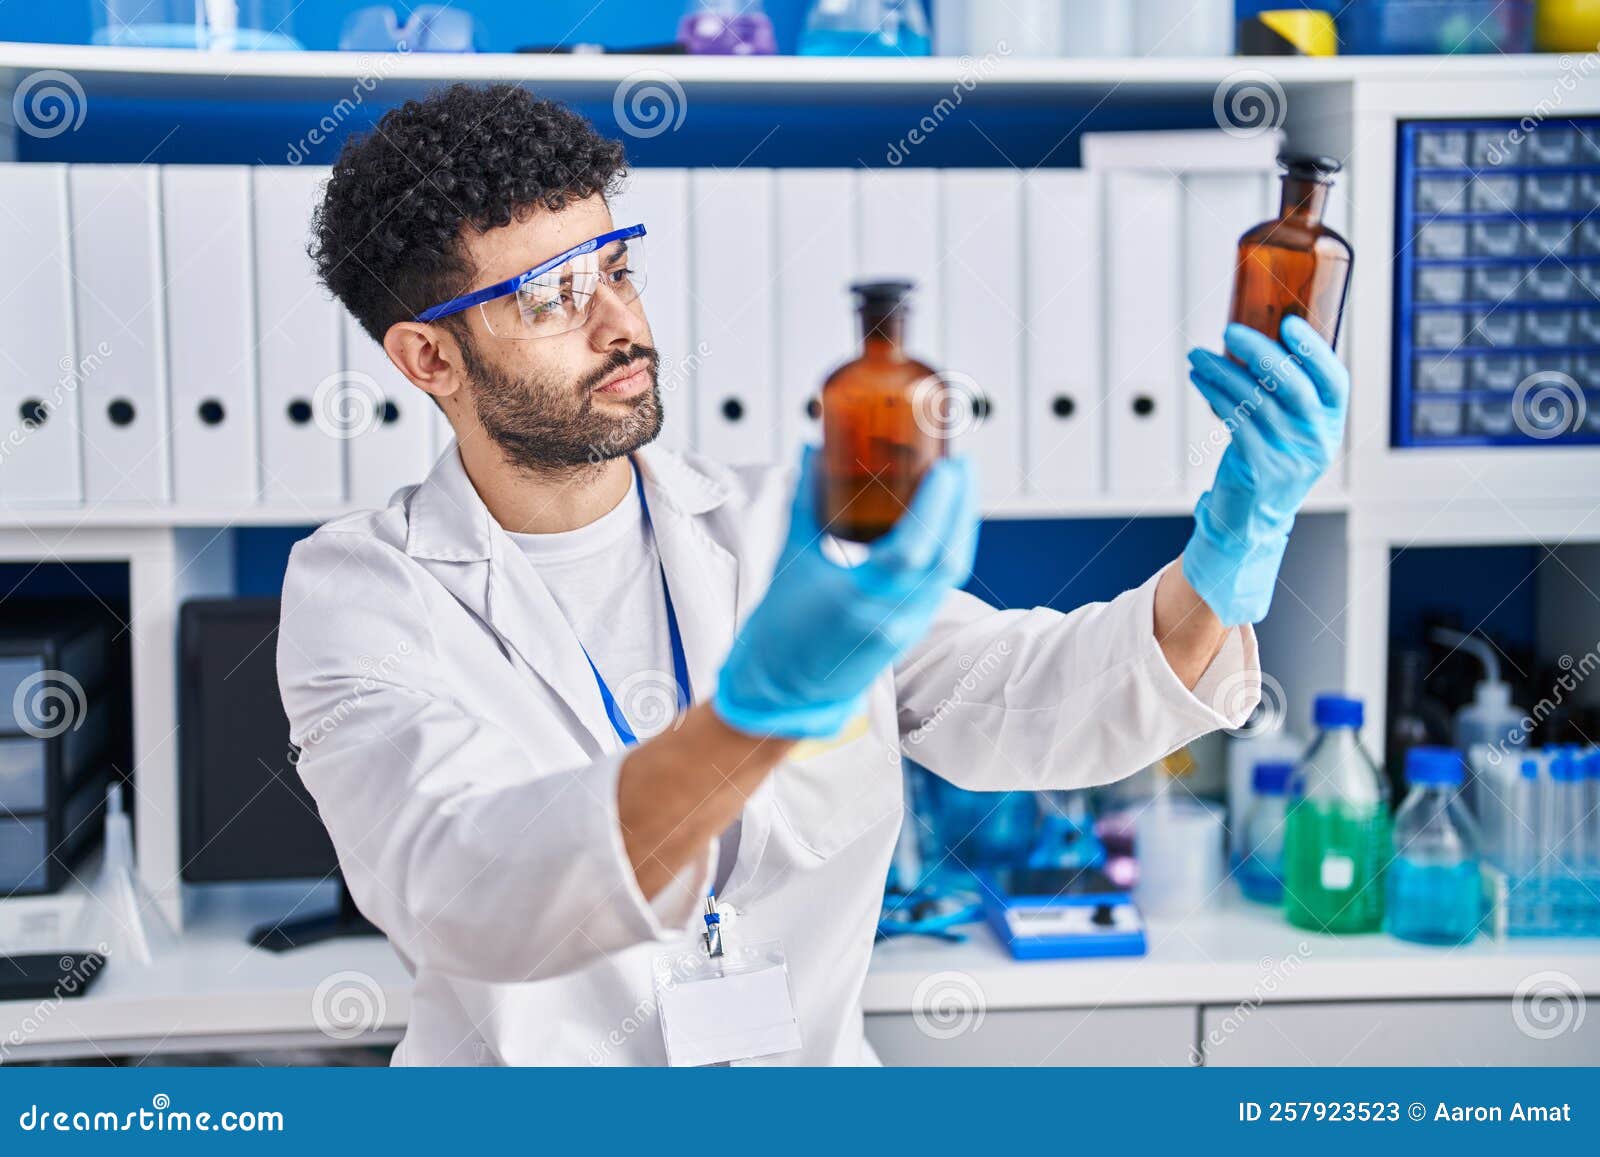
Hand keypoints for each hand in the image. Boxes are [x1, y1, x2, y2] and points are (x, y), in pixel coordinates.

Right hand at [712, 445, 978, 738]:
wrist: (783, 687)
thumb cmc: (782, 627)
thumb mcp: (791, 558)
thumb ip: (805, 501)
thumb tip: (812, 449)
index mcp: (853, 598)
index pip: (911, 550)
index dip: (936, 507)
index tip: (945, 468)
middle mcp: (887, 616)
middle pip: (946, 559)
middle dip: (962, 506)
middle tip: (961, 464)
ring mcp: (905, 626)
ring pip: (952, 572)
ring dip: (962, 525)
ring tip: (960, 485)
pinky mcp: (912, 631)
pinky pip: (943, 584)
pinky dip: (951, 547)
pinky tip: (949, 522)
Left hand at [1182, 314, 1348, 626]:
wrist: (1250, 524)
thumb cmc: (1269, 466)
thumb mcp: (1293, 433)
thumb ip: (1288, 396)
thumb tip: (1257, 340)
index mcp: (1331, 426)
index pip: (1334, 380)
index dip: (1314, 349)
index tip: (1288, 322)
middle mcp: (1316, 440)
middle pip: (1292, 382)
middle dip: (1258, 350)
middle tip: (1229, 330)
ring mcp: (1289, 455)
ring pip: (1254, 398)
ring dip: (1222, 371)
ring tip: (1199, 356)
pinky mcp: (1258, 467)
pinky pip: (1234, 418)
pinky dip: (1214, 393)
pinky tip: (1201, 380)